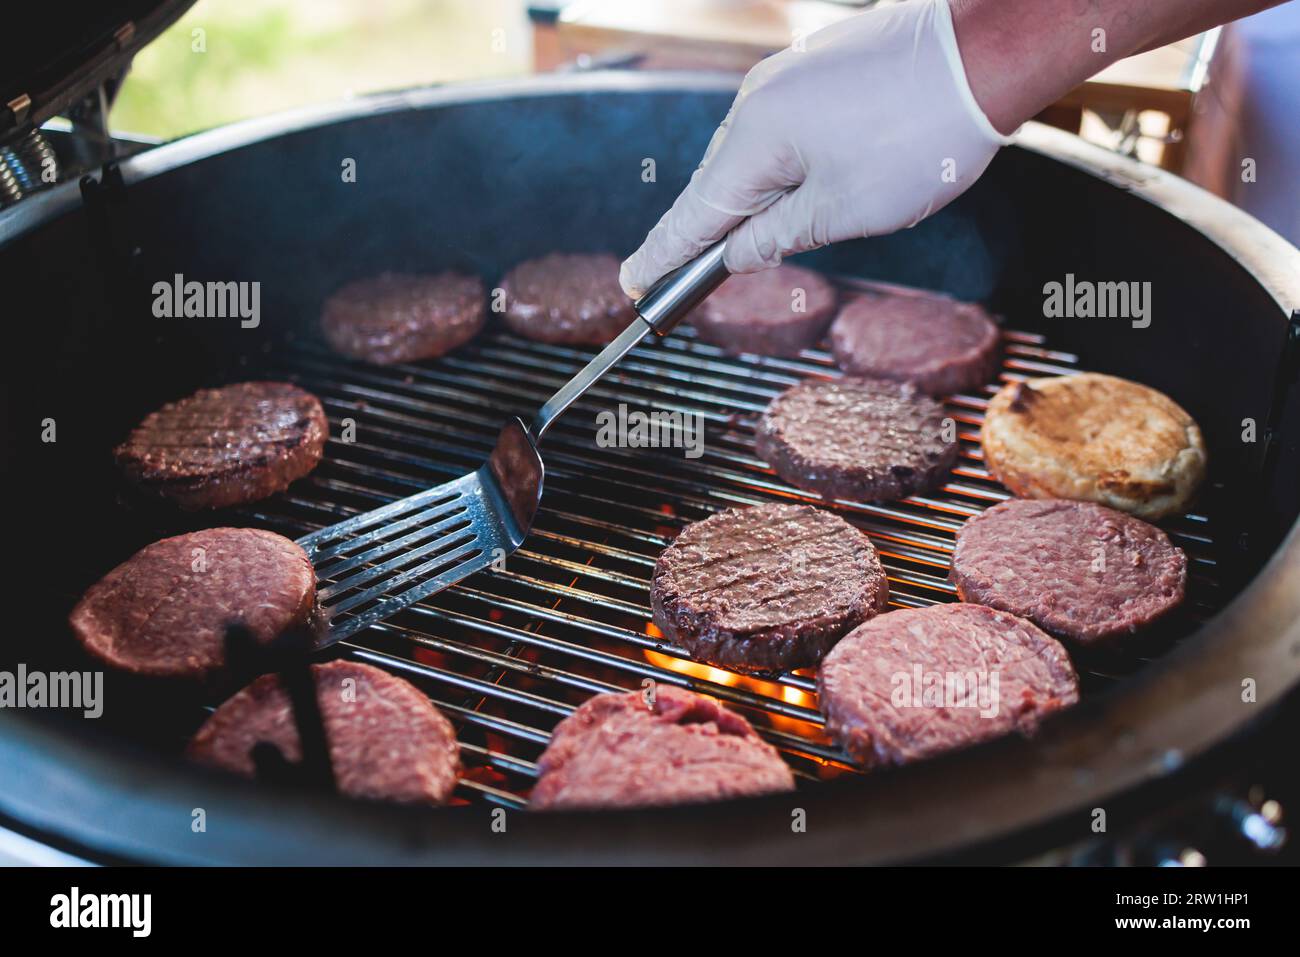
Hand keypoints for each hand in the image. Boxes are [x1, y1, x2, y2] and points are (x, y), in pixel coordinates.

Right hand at [619, 0, 1009, 298]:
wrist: (983, 53)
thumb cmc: (922, 135)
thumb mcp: (844, 210)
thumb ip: (779, 237)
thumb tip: (737, 253)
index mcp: (755, 140)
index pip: (691, 215)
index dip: (661, 256)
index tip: (633, 283)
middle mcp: (758, 101)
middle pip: (717, 184)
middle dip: (708, 233)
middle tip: (688, 279)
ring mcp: (788, 77)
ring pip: (752, 156)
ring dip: (753, 200)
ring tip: (765, 239)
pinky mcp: (817, 68)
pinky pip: (781, 128)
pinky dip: (781, 166)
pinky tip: (805, 187)